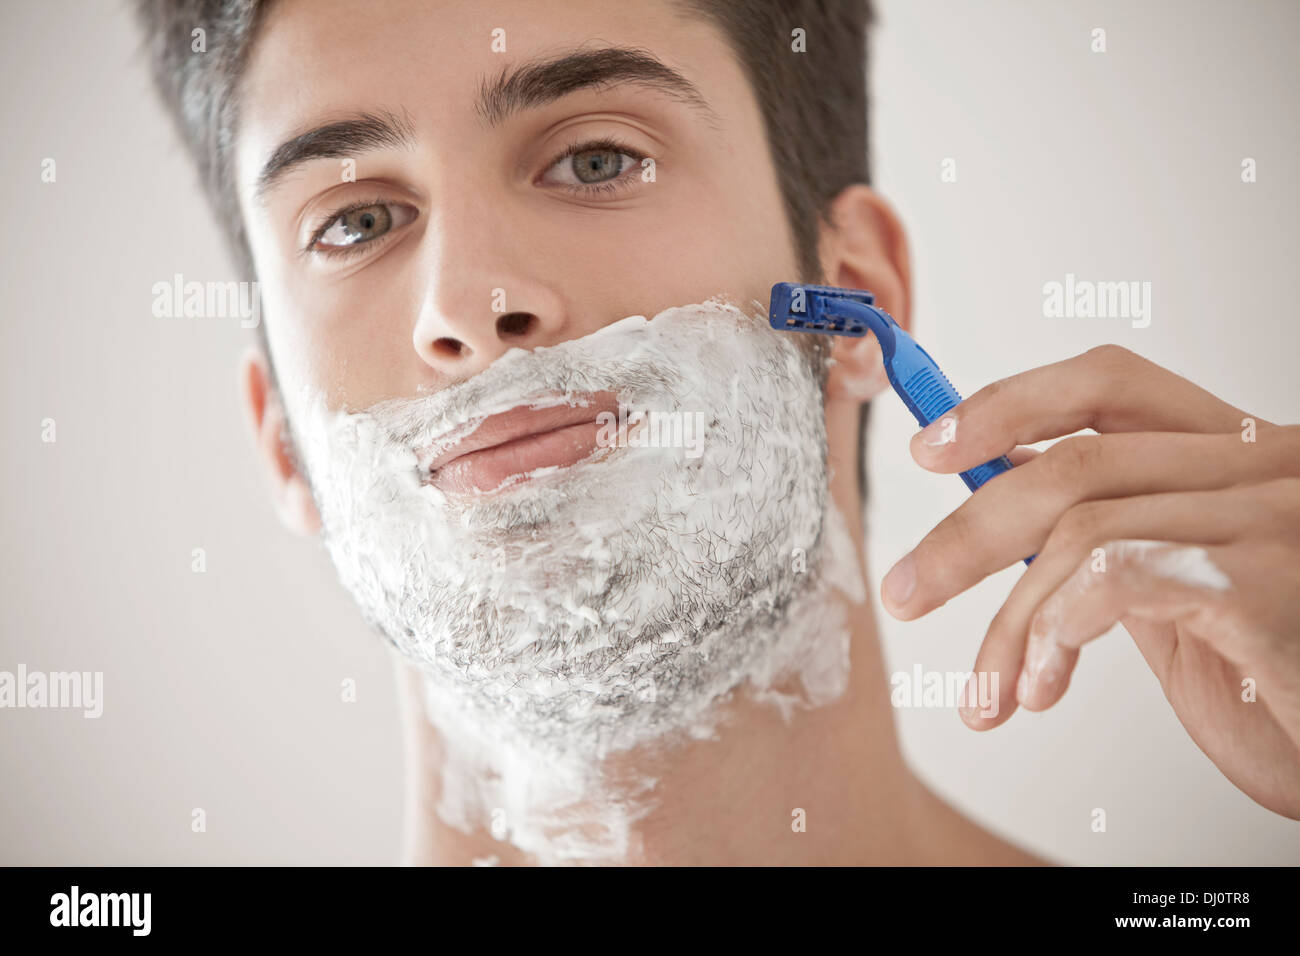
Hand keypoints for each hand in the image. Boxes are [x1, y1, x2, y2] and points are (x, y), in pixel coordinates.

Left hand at [879, 344, 1299, 817]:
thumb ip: (1105, 529)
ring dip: (1011, 621)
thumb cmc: (1269, 676)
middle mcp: (1263, 466)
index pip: (1108, 384)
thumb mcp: (1170, 589)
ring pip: (1082, 528)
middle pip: (1076, 462)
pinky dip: (1057, 631)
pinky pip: (1119, 574)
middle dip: (967, 533)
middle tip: (905, 593)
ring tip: (993, 690)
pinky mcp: (1268, 578)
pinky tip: (1046, 685)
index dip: (1008, 405)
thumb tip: (1000, 484)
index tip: (929, 447)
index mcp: (1232, 455)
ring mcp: (1273, 515)